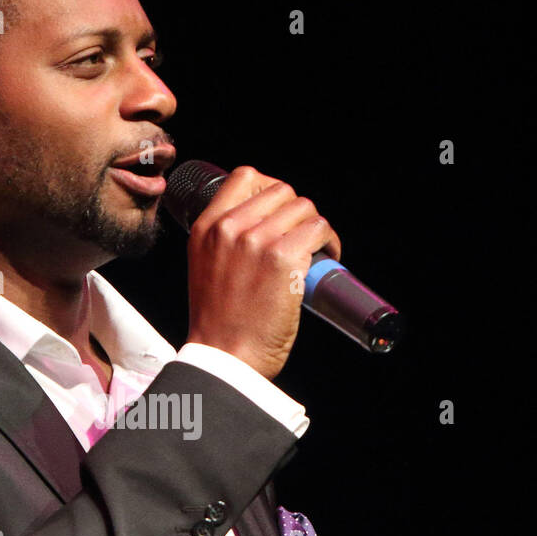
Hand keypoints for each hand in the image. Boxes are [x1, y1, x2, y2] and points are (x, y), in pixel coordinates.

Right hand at [185, 165, 341, 380]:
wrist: (225, 358)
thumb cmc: (219, 325)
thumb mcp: (205, 268)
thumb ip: (225, 243)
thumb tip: (265, 228)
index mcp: (206, 228)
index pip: (244, 177)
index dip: (271, 188)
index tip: (282, 211)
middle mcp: (229, 228)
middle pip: (281, 190)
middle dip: (298, 212)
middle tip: (303, 237)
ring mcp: (256, 241)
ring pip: (304, 208)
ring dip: (317, 227)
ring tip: (318, 249)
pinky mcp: (283, 258)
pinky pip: (319, 229)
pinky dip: (330, 241)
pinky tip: (328, 256)